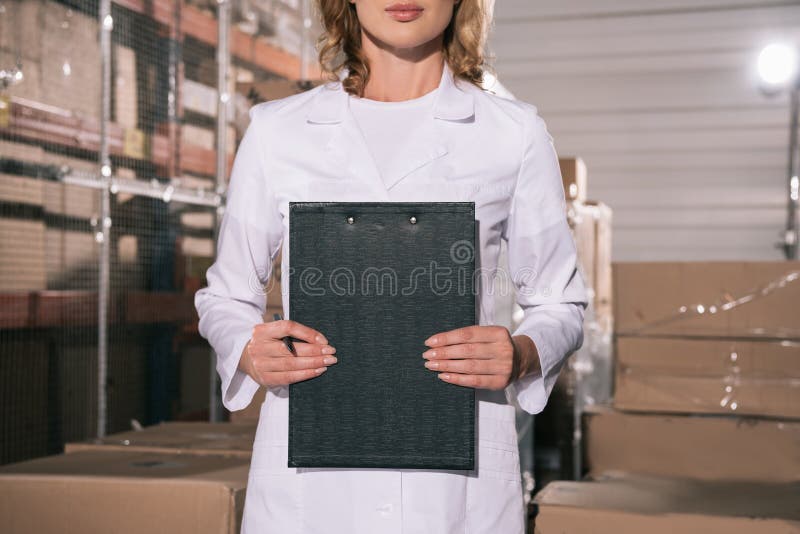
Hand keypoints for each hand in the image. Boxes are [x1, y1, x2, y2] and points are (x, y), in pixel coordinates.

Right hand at [239, 319, 336, 386]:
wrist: (246, 359)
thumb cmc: (268, 343)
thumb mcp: (274, 332)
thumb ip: (292, 333)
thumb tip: (321, 341)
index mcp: (262, 330)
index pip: (287, 328)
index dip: (308, 333)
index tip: (324, 340)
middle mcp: (259, 347)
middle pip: (291, 349)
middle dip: (315, 351)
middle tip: (331, 352)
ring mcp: (260, 364)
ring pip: (291, 364)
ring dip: (313, 363)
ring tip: (328, 362)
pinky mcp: (264, 378)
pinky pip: (288, 377)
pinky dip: (305, 374)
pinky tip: (317, 371)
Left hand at [421, 325, 540, 389]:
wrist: (520, 360)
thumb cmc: (495, 345)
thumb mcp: (488, 334)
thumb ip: (469, 336)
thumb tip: (437, 342)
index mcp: (498, 332)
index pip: (467, 334)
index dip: (446, 338)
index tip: (429, 342)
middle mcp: (503, 349)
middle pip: (467, 351)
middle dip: (443, 353)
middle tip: (427, 355)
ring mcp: (503, 367)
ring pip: (469, 366)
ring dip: (447, 366)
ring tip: (431, 365)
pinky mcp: (500, 382)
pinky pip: (475, 381)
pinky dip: (457, 379)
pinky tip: (444, 376)